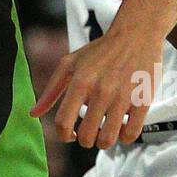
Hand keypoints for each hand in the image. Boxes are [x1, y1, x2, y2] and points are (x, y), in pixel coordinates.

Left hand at [30, 20, 161, 147]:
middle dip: (85, 140)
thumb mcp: (70, 64)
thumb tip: (34, 114)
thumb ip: (51, 91)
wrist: (135, 35)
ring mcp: (123, 97)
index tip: (70, 134)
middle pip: (87, 137)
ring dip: (104, 141)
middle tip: (90, 132)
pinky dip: (124, 137)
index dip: (64, 135)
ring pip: (108, 140)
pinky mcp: (142, 101)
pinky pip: (131, 134)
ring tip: (105, 131)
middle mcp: (101, 91)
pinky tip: (122, 127)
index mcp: (80, 82)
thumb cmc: (100, 51)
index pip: (63, 123)